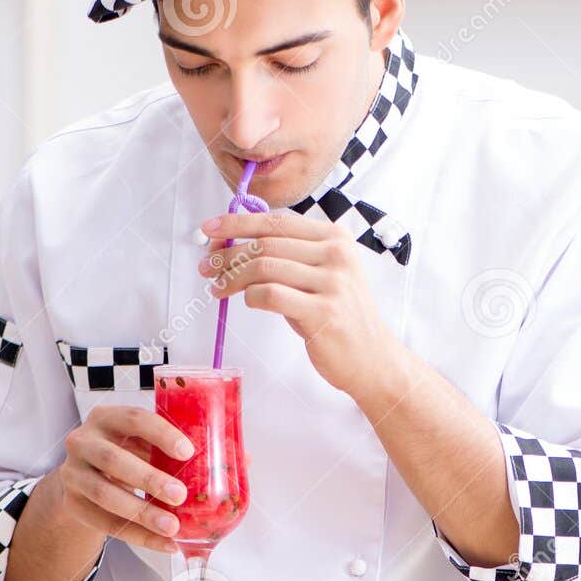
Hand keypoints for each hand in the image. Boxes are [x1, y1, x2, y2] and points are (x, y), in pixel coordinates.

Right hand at [57, 403, 193, 554]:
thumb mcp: (145, 443)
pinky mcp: (74, 504)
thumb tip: (239, 461)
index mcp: (106, 418)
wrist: (85, 479)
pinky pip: (106, 524)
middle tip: (180, 494)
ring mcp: (73, 474)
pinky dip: (138, 537)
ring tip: (172, 526)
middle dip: (149, 478)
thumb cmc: (126, 454)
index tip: (187, 452)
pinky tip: (164, 543)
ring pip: (105, 494)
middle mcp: (83, 442)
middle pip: (113, 459)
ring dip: (142, 512)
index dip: (160, 434)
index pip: (133, 418)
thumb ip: (178, 449)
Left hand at [199, 208, 402, 401]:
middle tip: (207, 266)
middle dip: (228, 253)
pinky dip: (250, 297)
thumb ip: (289, 257)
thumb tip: (236, 245)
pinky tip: (246, 302)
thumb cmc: (339, 317)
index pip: (277, 221)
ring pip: (264, 267)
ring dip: (232, 277)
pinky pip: (271, 295)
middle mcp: (336, 254)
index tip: (210, 229)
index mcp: (335, 237)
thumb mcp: (321, 276)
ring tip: (217, 287)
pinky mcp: (324, 312)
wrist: (372, 358)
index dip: (239, 222)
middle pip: (266, 243)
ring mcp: (332, 283)